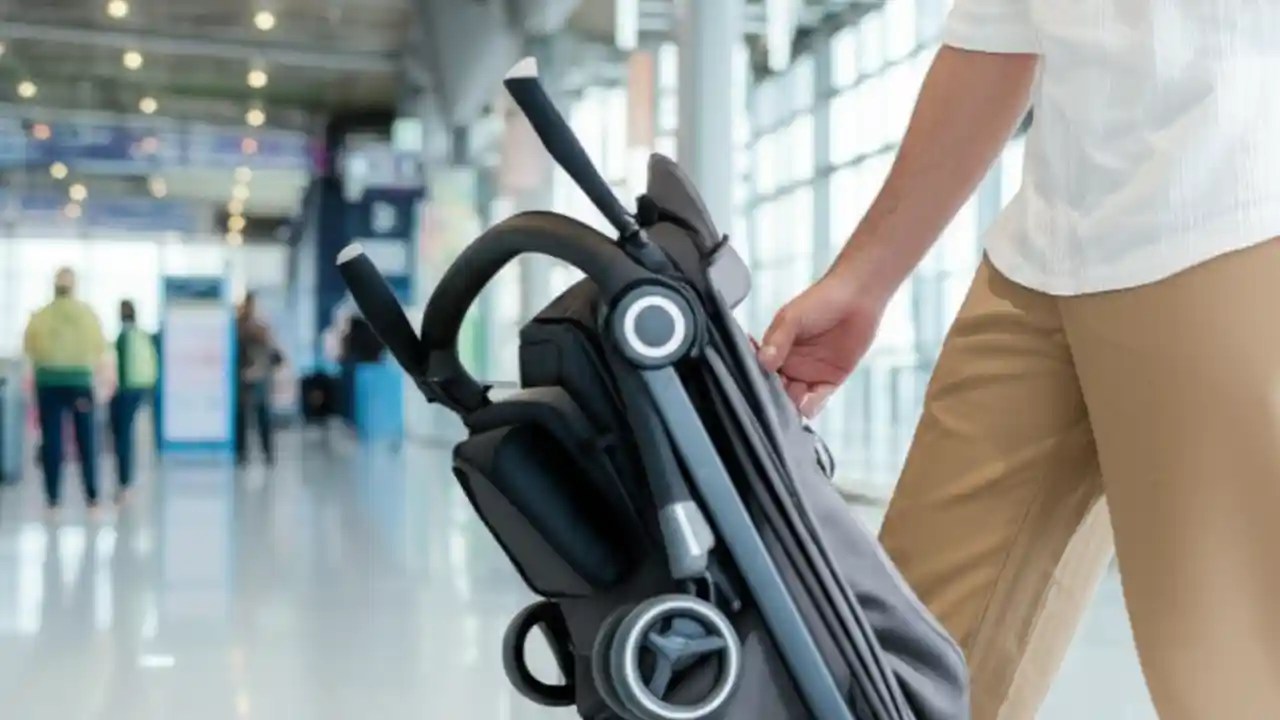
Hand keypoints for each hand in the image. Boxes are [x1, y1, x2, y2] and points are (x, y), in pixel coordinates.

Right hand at [758, 268, 886, 417]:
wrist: (857, 297)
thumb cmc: (821, 300)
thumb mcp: (793, 318)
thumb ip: (778, 340)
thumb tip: (763, 362)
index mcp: (775, 350)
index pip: (762, 373)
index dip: (760, 383)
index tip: (759, 392)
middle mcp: (790, 364)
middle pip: (777, 391)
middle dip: (775, 400)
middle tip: (774, 407)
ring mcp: (809, 373)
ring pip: (796, 399)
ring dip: (793, 406)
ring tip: (792, 407)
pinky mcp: (830, 380)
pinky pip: (818, 399)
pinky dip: (812, 405)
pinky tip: (808, 406)